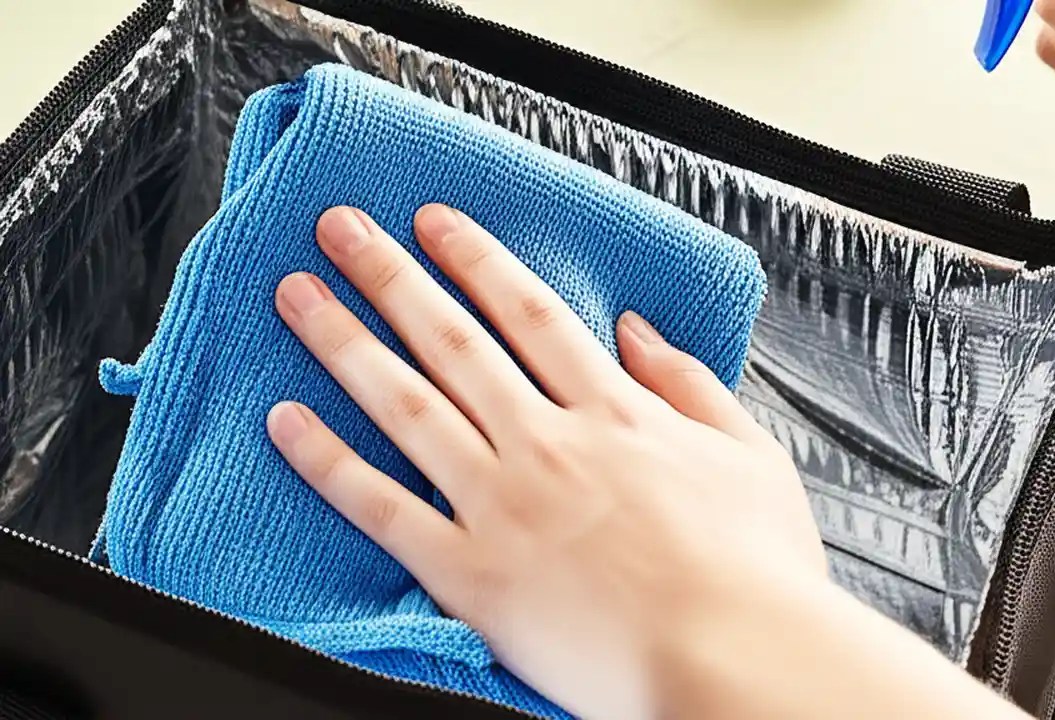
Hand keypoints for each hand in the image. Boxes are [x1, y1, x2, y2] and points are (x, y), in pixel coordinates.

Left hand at [265, 205, 825, 718]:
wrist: (734, 660)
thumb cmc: (755, 573)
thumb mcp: (749, 454)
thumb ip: (690, 383)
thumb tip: (639, 332)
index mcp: (614, 413)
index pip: (529, 313)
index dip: (476, 259)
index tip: (434, 223)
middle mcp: (547, 443)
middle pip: (452, 340)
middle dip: (390, 276)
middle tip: (340, 230)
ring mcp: (502, 504)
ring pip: (406, 404)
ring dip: (344, 343)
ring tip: (298, 297)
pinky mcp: (471, 573)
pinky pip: (382, 508)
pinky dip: (328, 462)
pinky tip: (287, 422)